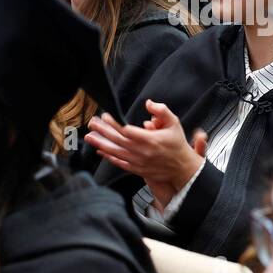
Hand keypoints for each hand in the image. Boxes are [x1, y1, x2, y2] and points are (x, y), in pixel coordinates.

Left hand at [85, 101, 206, 207]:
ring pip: (116, 153)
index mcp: (150, 140)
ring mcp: (138, 162)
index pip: (126, 131)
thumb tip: (148, 103)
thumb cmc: (177, 144)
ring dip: (101, 144)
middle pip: (117, 141)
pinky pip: (119, 163)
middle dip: (103, 131)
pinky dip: (109, 157)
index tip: (105, 116)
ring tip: (90, 137)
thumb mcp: (174, 123)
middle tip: (92, 124)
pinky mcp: (137, 170)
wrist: (182, 168)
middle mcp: (142, 152)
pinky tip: (100, 151)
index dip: (114, 124)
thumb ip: (162, 111)